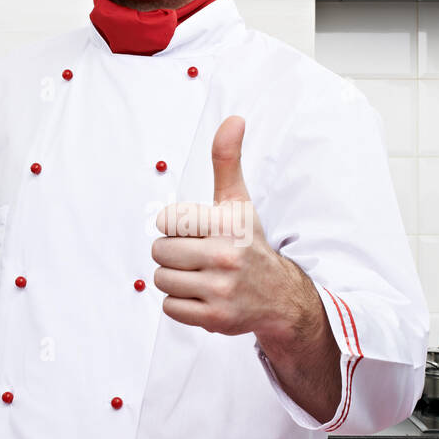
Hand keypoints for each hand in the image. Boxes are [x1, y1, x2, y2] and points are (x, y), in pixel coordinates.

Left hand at [152, 115, 299, 343]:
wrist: (279, 296)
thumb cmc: (249, 243)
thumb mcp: (239, 202)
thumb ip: (228, 160)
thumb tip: (234, 119)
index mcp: (227, 224)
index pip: (167, 220)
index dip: (176, 226)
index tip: (197, 232)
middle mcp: (226, 257)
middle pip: (160, 251)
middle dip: (173, 253)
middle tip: (198, 256)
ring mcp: (221, 290)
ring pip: (162, 279)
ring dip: (175, 279)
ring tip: (199, 276)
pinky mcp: (215, 318)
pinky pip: (170, 308)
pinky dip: (181, 304)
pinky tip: (203, 296)